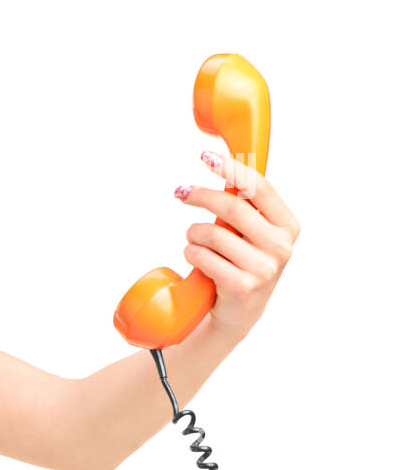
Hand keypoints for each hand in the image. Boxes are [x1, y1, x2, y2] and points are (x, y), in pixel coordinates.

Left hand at [175, 149, 300, 339]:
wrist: (237, 313)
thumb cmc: (240, 264)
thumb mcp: (250, 233)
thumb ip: (244, 205)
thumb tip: (220, 162)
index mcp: (288, 226)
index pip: (259, 188)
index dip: (232, 168)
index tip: (207, 157)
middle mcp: (281, 246)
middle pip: (232, 207)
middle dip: (200, 196)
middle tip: (181, 192)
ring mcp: (263, 269)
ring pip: (212, 234)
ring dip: (193, 234)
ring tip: (194, 241)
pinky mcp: (242, 286)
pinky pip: (202, 257)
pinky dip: (191, 253)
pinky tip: (196, 259)